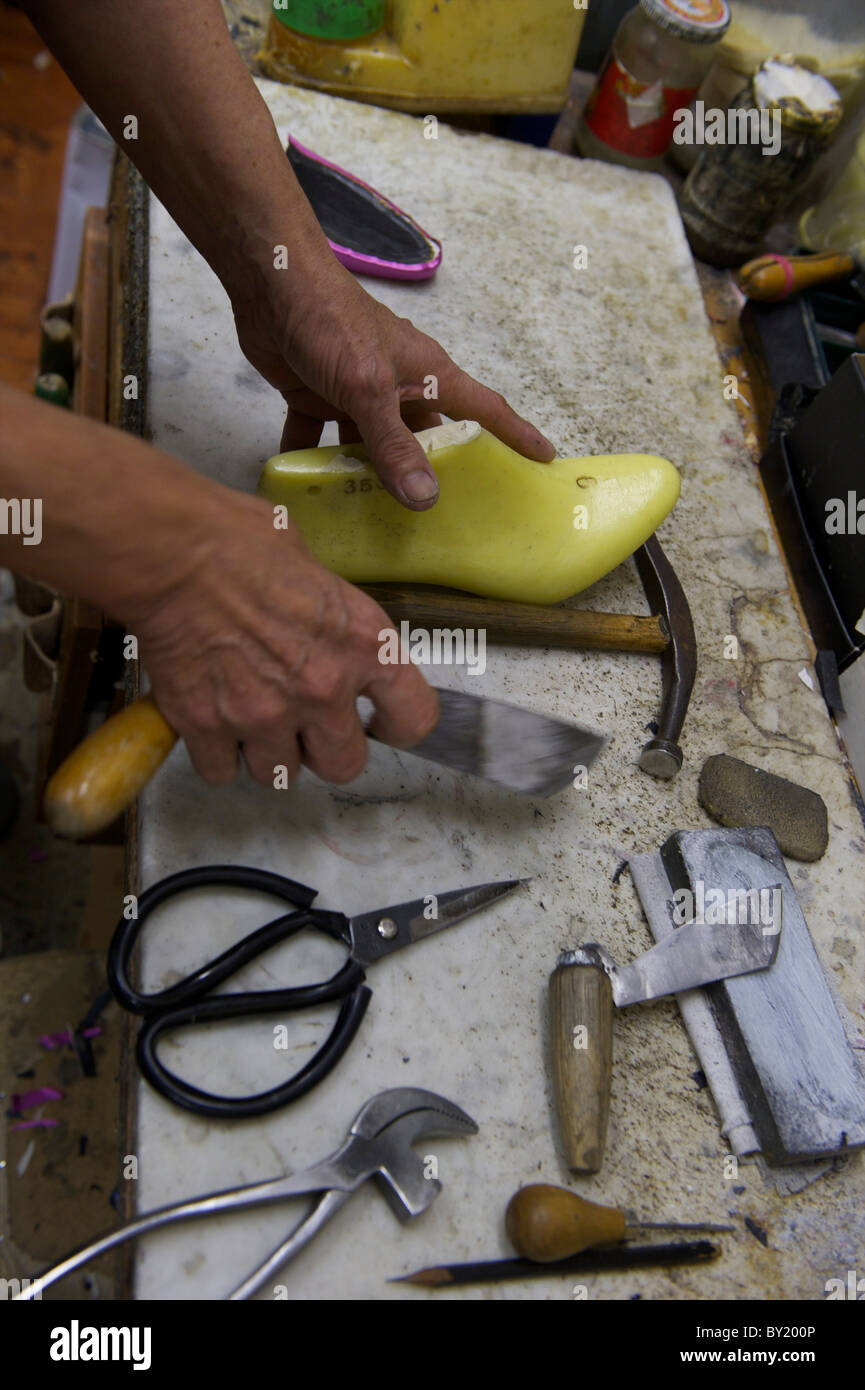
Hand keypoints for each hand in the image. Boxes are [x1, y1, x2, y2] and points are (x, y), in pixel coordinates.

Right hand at [130, 486, 437, 786]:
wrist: (170, 551)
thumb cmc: (239, 541)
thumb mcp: (315, 570)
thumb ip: (333, 620)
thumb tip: (330, 635)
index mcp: (364, 645)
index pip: (414, 718)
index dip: (396, 726)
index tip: (379, 723)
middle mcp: (323, 690)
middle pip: (344, 766)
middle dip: (324, 748)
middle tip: (303, 722)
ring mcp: (265, 715)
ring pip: (280, 774)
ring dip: (267, 752)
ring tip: (250, 716)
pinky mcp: (209, 727)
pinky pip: (220, 770)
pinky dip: (216, 753)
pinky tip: (211, 720)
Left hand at [233, 262, 554, 509]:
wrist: (269, 282)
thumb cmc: (332, 321)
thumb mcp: (368, 390)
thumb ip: (393, 446)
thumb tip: (425, 497)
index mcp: (427, 375)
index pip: (484, 410)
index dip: (515, 434)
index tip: (543, 459)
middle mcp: (398, 386)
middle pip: (426, 438)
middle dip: (433, 474)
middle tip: (446, 517)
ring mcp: (358, 391)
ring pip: (371, 445)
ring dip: (368, 476)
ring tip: (372, 519)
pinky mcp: (317, 394)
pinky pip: (319, 437)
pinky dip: (312, 460)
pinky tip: (306, 489)